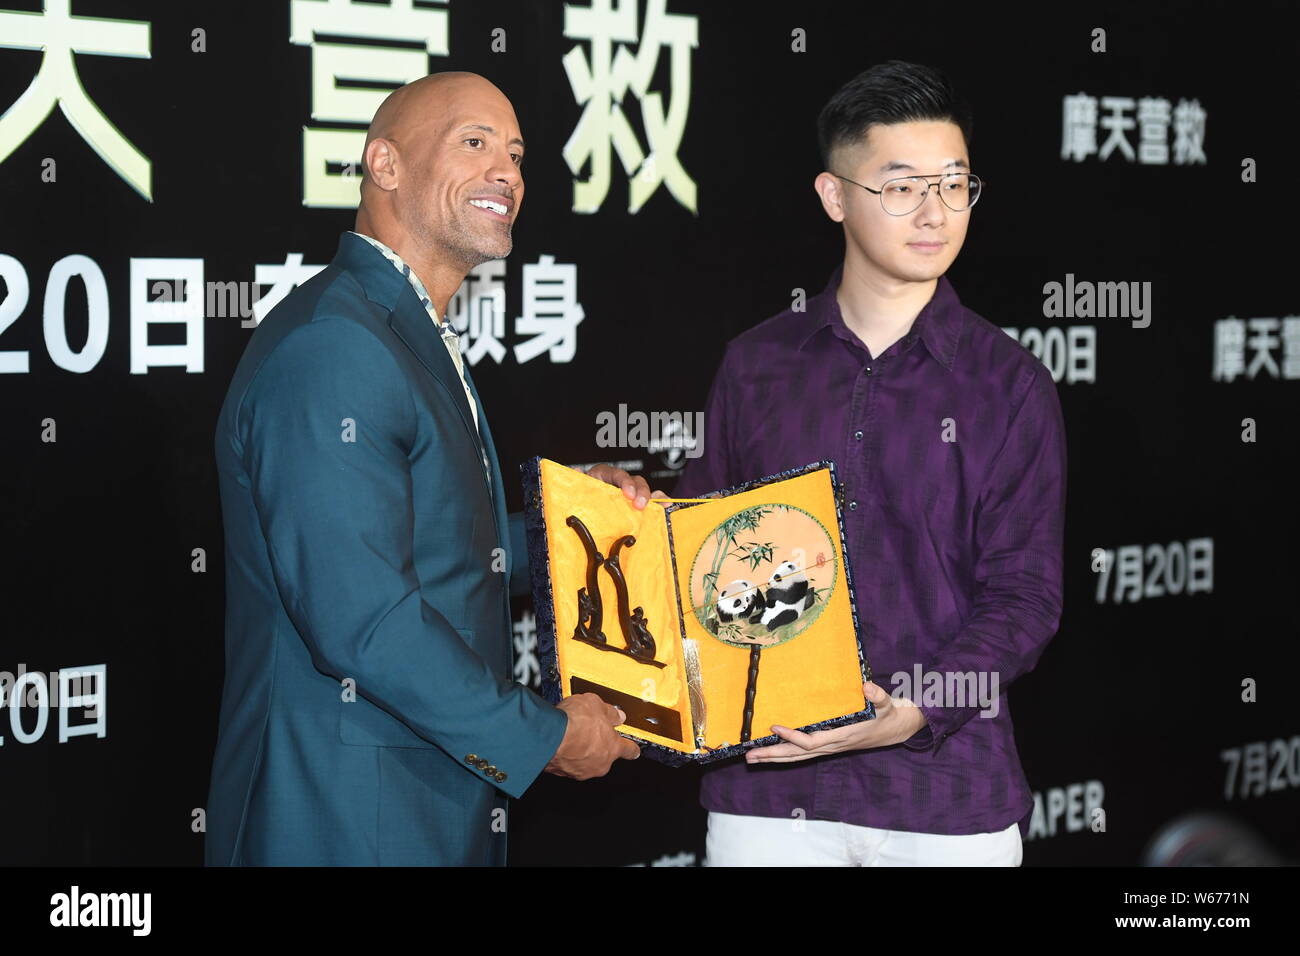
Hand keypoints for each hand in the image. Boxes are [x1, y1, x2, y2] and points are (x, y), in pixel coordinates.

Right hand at [544, 692, 641, 778]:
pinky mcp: (563, 773)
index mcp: (613, 747)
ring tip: (572, 734)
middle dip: (599, 744)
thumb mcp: (597, 704)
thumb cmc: (575, 721)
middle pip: (605, 755)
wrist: (549, 735)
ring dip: (581, 750)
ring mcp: (581, 771)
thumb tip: (617, 715)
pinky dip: (566, 754)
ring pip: (586, 760)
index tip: (632, 748)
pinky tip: (560, 741)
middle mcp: (600, 763)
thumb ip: (610, 712)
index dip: (631, 748)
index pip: (629, 750)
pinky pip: (568, 763)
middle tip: (590, 729)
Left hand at [580, 463, 667, 509]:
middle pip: (636, 481)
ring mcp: (630, 495)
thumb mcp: (576, 490)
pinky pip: (652, 503)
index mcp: (604, 475)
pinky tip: (668, 508)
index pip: (618, 474)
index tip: (628, 495)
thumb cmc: (579, 497)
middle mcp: (619, 483)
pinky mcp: (636, 507)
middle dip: (641, 492)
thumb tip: (576, 471)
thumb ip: (577, 482)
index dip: (626, 483)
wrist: (578, 514)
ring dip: (655, 497)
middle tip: (640, 505)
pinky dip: (661, 504)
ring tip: (663, 505)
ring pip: (647, 491)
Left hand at [742, 681, 928, 763]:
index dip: (793, 737)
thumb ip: (877, 695)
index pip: (812, 741)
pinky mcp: (827, 746)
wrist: (895, 729)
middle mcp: (832, 745)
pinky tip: (771, 753)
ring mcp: (829, 747)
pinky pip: (802, 753)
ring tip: (752, 758)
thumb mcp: (886, 703)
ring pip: (798, 757)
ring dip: (774, 758)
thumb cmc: (887, 714)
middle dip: (773, 756)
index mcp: (842, 735)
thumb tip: (867, 686)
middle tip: (750, 756)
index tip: (775, 727)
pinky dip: (785, 754)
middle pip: (798, 755)